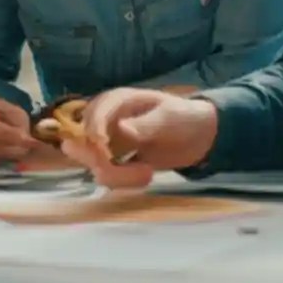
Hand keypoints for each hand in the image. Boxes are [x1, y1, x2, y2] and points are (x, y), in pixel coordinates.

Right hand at [60, 88, 218, 188]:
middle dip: (99, 160)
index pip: (93, 112)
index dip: (93, 130)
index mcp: (118, 101)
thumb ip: (146, 123)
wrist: (199, 137)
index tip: (105, 150)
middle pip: (83, 140)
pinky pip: (106, 175)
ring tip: (148, 174)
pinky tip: (146, 176)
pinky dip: (123, 181)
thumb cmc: (184, 117)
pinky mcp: (115, 161)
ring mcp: (109, 142)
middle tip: (126, 170)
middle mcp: (107, 120)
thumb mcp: (170, 117)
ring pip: (93, 163)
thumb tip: (121, 128)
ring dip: (118, 176)